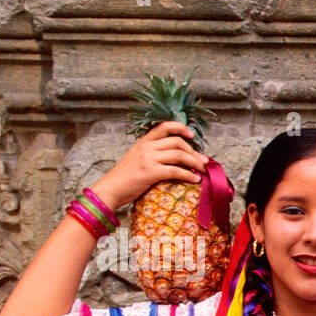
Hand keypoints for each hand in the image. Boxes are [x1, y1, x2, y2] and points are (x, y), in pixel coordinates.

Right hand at [90, 121, 208, 211]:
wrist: (111, 189)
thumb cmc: (126, 177)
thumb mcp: (138, 159)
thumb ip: (154, 155)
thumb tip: (179, 158)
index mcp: (144, 141)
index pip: (165, 126)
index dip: (181, 128)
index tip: (192, 135)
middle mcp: (146, 147)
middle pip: (177, 142)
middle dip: (194, 151)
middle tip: (204, 161)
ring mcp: (148, 159)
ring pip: (179, 155)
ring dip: (195, 163)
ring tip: (202, 170)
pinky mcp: (150, 172)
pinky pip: (175, 171)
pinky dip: (189, 175)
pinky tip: (195, 180)